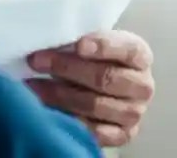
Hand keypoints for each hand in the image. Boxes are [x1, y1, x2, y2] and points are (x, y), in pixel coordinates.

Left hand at [26, 30, 154, 147]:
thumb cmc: (95, 60)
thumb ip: (81, 42)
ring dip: (59, 95)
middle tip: (37, 61)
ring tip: (34, 85)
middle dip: (67, 68)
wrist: (104, 85)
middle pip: (105, 78)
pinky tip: (47, 108)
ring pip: (95, 105)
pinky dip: (68, 119)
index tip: (79, 45)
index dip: (103, 47)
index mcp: (139, 56)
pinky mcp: (122, 135)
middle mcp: (142, 86)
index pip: (126, 49)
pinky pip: (93, 131)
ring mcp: (133, 113)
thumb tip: (50, 42)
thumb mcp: (94, 42)